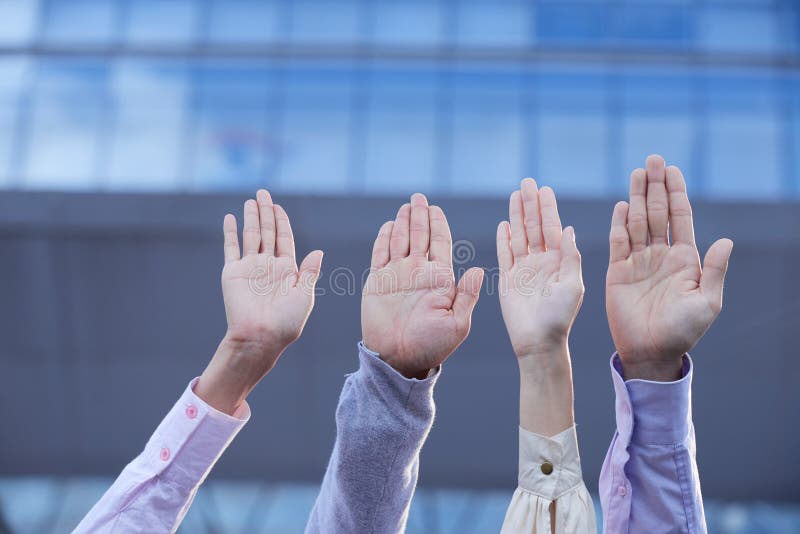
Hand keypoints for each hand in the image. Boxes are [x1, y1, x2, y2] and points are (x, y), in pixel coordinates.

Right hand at [196, 190, 323, 413]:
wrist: (260, 337)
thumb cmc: (286, 322)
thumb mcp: (304, 295)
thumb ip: (309, 272)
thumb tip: (318, 251)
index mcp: (287, 270)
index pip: (284, 239)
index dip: (281, 222)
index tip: (278, 206)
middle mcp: (268, 266)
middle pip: (267, 232)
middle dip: (266, 212)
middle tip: (263, 192)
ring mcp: (250, 268)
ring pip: (251, 235)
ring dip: (251, 217)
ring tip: (251, 200)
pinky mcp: (233, 273)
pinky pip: (231, 248)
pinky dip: (230, 232)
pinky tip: (230, 218)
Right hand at [361, 193, 483, 378]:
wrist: (398, 360)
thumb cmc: (432, 346)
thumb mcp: (457, 323)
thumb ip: (466, 295)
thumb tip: (478, 269)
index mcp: (440, 278)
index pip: (440, 243)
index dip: (438, 224)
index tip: (436, 208)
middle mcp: (419, 272)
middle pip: (420, 235)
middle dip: (420, 216)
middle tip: (418, 198)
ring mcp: (397, 275)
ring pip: (401, 240)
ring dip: (403, 222)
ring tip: (406, 206)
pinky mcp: (378, 281)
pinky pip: (380, 254)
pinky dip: (384, 238)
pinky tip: (389, 225)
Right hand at [497, 179, 583, 362]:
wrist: (539, 342)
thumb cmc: (560, 317)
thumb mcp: (573, 285)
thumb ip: (570, 257)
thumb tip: (568, 229)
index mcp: (560, 261)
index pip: (553, 228)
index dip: (548, 209)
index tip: (545, 189)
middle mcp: (542, 261)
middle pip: (534, 226)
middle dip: (531, 204)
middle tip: (527, 182)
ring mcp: (524, 269)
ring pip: (519, 235)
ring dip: (517, 215)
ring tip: (515, 194)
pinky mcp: (508, 278)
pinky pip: (504, 254)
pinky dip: (503, 239)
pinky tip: (503, 223)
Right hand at [606, 155, 732, 380]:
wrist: (651, 351)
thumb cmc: (683, 331)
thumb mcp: (706, 302)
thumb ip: (714, 271)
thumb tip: (725, 240)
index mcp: (684, 259)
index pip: (680, 218)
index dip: (676, 193)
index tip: (672, 170)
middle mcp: (660, 255)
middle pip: (657, 212)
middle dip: (655, 186)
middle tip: (653, 159)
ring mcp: (638, 262)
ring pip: (637, 221)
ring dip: (637, 196)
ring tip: (637, 172)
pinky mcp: (617, 272)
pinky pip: (618, 242)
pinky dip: (619, 223)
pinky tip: (623, 204)